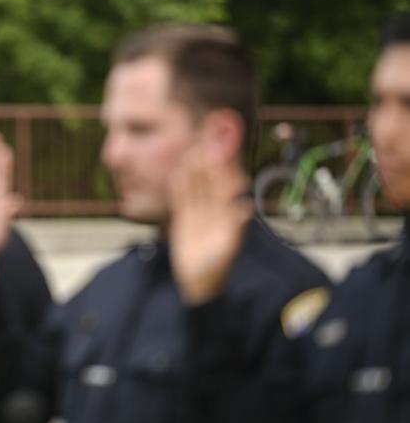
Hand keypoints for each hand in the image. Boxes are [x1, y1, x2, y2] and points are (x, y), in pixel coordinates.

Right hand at [169, 147, 252, 305]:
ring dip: (194, 167)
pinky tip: (177, 172)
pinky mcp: (185, 222)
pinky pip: (182, 200)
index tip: (224, 144)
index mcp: (229, 214)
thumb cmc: (214, 272)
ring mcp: (199, 215)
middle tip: (208, 135)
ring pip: (197, 186)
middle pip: (212, 179)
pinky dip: (179, 186)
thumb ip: (234, 229)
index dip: (226, 163)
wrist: (197, 286)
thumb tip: (245, 208)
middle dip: (210, 157)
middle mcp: (216, 211)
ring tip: (192, 147)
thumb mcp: (226, 252)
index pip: (227, 183)